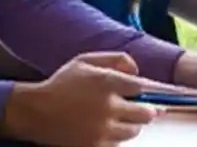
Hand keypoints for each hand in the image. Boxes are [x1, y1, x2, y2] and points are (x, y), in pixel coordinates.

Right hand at [0, 52, 163, 145]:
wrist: (36, 111)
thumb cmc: (61, 83)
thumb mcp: (85, 61)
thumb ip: (115, 59)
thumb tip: (136, 71)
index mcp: (106, 82)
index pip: (143, 87)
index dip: (154, 90)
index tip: (160, 93)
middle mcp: (108, 107)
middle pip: (146, 113)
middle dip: (148, 110)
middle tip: (143, 108)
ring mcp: (102, 130)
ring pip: (134, 130)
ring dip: (131, 124)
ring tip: (118, 117)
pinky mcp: (96, 146)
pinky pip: (118, 143)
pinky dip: (116, 137)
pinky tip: (105, 128)